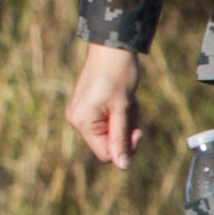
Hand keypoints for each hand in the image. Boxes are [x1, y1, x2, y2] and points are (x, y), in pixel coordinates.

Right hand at [65, 44, 149, 167]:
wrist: (112, 48)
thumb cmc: (118, 75)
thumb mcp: (123, 110)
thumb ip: (121, 139)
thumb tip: (122, 166)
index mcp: (82, 122)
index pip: (106, 154)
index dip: (124, 147)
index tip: (137, 130)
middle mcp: (76, 120)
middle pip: (107, 144)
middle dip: (125, 131)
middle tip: (132, 110)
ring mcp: (81, 113)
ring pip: (110, 132)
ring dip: (124, 121)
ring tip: (127, 100)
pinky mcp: (87, 106)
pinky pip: (107, 121)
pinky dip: (118, 114)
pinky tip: (122, 98)